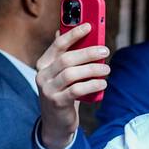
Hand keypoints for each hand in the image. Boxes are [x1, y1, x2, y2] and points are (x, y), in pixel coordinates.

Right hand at [35, 24, 109, 148]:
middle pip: (66, 59)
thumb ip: (69, 54)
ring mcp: (48, 89)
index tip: (89, 26)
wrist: (56, 121)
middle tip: (105, 50)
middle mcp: (42, 75)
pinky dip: (92, 85)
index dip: (74, 34)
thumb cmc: (64, 92)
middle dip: (88, 52)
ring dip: (92, 69)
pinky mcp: (57, 102)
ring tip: (106, 69)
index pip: (58, 45)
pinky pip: (76, 90)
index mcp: (43, 64)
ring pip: (71, 74)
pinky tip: (102, 83)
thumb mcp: (64, 73)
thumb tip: (80, 31)